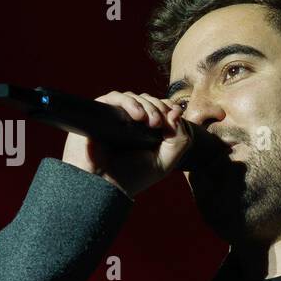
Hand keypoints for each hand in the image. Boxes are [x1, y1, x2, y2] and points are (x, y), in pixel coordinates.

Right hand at [61, 91, 191, 197]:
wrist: (105, 183)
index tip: (175, 113)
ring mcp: (115, 116)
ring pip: (134, 97)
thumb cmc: (132, 175)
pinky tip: (138, 116)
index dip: (168, 107)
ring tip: (152, 122)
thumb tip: (176, 112)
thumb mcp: (165, 161)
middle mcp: (130, 121)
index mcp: (146, 130)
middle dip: (159, 108)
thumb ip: (179, 140)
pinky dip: (129, 102)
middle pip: (149, 100)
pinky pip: (115, 98)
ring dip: (148, 105)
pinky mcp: (101, 112)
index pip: (160, 107)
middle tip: (159, 123)